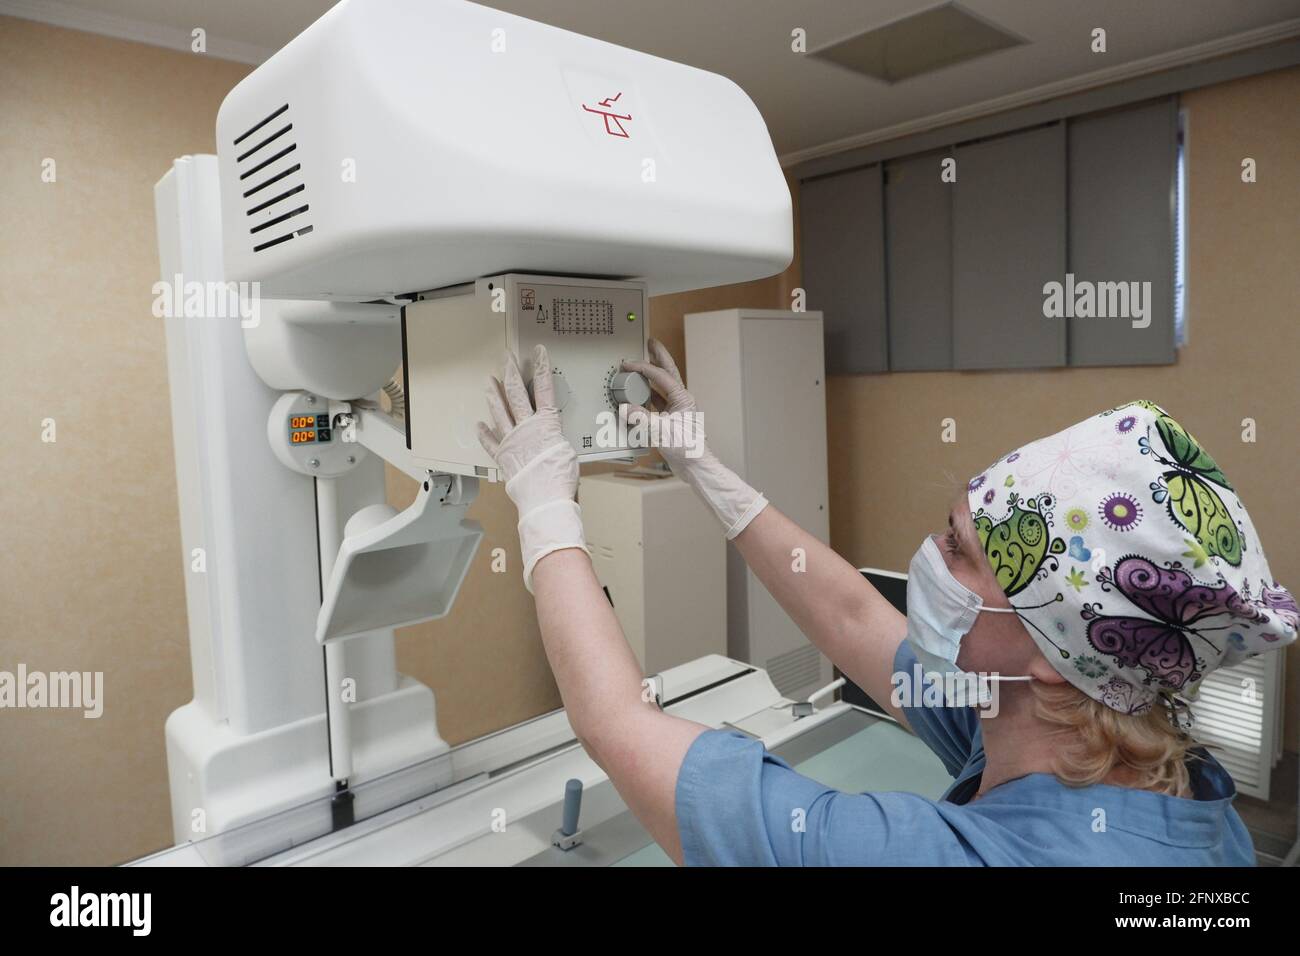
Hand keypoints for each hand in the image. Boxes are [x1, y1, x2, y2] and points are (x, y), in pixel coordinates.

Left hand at [478, 345, 586, 592]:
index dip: (542, 369)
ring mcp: (512, 440)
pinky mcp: (502, 456)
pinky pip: (490, 442)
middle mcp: (527, 427)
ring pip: (500, 411)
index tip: (538, 353)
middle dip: (511, 372)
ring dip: (493, 394)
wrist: (546, 499)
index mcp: (547, 423)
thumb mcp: (568, 452)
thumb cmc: (562, 480)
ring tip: (488, 381)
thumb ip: (555, 438)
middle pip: (516, 393)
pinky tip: (479, 424)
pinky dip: (484, 433)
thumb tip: (550, 437)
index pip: (545, 389)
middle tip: (506, 357)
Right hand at [620, 338, 705, 472]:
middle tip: (651, 342)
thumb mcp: (661, 431)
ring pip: (662, 386)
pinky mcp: (671, 420)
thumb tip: (626, 407)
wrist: (695, 466)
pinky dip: (647, 395)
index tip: (629, 364)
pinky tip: (639, 393)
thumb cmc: (687, 449)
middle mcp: (681, 401)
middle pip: (668, 372)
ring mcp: (676, 410)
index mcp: (682, 398)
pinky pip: (657, 402)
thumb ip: (641, 418)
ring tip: (643, 363)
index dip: (643, 368)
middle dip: (659, 356)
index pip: (660, 376)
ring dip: (652, 374)